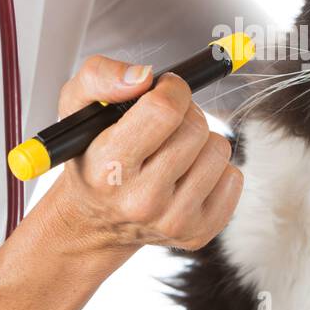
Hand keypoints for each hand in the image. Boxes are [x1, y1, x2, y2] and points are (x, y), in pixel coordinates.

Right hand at [35, 55, 243, 258]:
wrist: (94, 221)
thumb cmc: (91, 158)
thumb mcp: (76, 108)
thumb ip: (99, 78)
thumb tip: (142, 77)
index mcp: (109, 167)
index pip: (164, 111)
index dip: (172, 89)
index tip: (166, 89)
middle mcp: (141, 201)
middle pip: (196, 129)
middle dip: (186, 112)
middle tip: (167, 121)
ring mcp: (172, 221)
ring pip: (219, 150)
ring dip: (202, 140)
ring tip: (176, 148)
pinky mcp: (198, 233)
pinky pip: (233, 178)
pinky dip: (215, 169)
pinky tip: (188, 173)